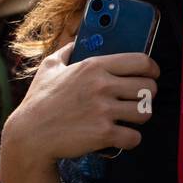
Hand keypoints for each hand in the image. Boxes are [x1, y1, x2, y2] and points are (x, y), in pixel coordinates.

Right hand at [4, 43, 158, 164]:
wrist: (30, 133)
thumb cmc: (38, 101)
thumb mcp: (48, 68)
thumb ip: (66, 52)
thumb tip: (75, 43)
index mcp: (92, 67)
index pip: (141, 61)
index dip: (151, 69)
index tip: (149, 74)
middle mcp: (101, 86)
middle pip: (149, 88)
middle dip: (146, 95)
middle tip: (134, 99)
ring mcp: (103, 110)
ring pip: (145, 112)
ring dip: (138, 117)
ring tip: (125, 117)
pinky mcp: (104, 133)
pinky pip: (135, 137)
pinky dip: (128, 139)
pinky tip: (116, 135)